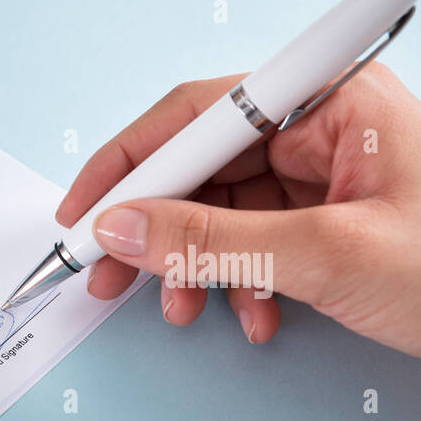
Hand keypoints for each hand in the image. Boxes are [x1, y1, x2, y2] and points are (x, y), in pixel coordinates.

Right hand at [57, 63, 420, 356]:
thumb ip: (214, 243)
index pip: (200, 114)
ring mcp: (326, 177)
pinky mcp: (327, 221)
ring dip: (193, 268)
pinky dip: (234, 284)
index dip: (130, 164)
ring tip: (183, 311)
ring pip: (221, 211)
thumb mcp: (328, 257)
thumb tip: (124, 230)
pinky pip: (251, 243)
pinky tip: (247, 316)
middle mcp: (326, 130)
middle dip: (155, 229)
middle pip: (202, 166)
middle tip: (109, 276)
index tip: (85, 213)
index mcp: (335, 104)